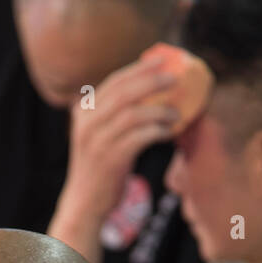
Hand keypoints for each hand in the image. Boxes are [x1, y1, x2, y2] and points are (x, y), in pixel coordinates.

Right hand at [57, 56, 180, 228]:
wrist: (85, 202)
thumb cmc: (99, 166)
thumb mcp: (97, 134)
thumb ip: (110, 113)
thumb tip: (145, 89)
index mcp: (84, 111)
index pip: (114, 82)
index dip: (139, 68)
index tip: (163, 60)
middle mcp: (87, 123)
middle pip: (124, 92)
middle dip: (152, 82)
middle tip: (176, 79)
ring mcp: (98, 141)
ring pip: (134, 114)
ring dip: (160, 110)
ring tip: (177, 113)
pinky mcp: (110, 159)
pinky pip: (140, 137)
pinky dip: (157, 131)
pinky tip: (168, 131)